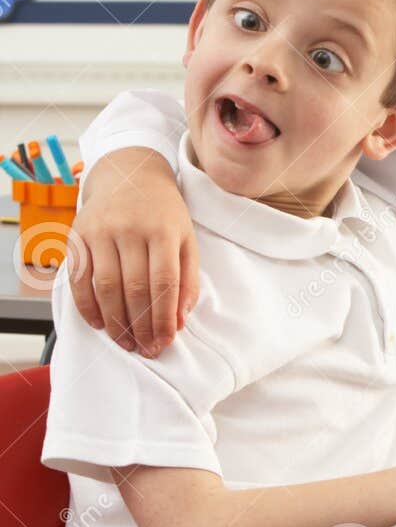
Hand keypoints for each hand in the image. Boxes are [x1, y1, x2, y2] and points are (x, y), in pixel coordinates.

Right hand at [69, 148, 197, 357]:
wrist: (128, 176)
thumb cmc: (163, 214)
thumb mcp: (186, 239)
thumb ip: (187, 279)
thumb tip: (179, 320)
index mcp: (164, 231)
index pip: (164, 284)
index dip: (163, 318)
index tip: (165, 342)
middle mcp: (130, 230)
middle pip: (134, 289)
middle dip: (141, 326)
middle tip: (146, 349)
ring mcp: (100, 232)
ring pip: (105, 287)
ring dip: (115, 322)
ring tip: (126, 343)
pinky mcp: (77, 236)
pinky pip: (78, 279)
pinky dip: (87, 306)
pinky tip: (99, 324)